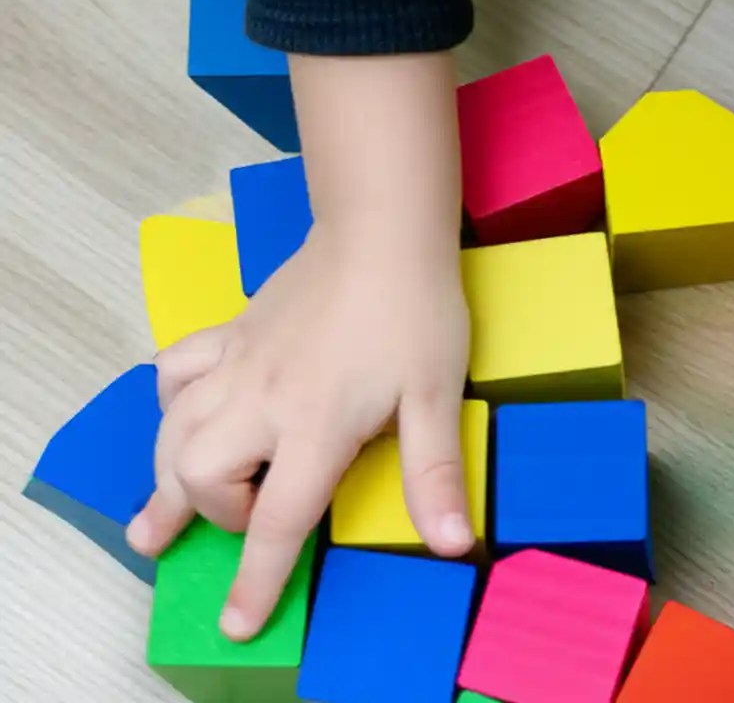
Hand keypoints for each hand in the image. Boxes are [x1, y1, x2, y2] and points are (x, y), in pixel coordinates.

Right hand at [126, 223, 471, 640]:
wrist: (382, 231)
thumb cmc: (417, 312)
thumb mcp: (437, 396)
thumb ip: (435, 472)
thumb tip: (452, 543)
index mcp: (314, 426)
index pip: (278, 520)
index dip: (257, 579)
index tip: (236, 623)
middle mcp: (261, 401)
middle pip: (202, 477)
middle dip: (210, 517)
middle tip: (238, 527)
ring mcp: (238, 364)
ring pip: (171, 430)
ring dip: (167, 473)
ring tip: (161, 510)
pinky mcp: (231, 332)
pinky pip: (175, 371)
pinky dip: (169, 401)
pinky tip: (182, 415)